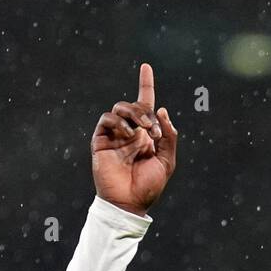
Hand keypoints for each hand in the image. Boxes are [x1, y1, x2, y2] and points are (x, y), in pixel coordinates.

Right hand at [91, 63, 176, 215]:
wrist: (129, 204)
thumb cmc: (148, 187)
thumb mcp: (166, 161)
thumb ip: (169, 136)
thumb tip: (162, 110)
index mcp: (145, 135)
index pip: (145, 104)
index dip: (146, 84)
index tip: (146, 66)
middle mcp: (130, 131)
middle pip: (136, 104)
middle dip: (146, 112)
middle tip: (153, 131)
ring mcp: (114, 135)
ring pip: (120, 107)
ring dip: (134, 114)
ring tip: (141, 131)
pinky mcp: (101, 141)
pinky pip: (107, 119)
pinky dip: (118, 122)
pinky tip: (127, 135)